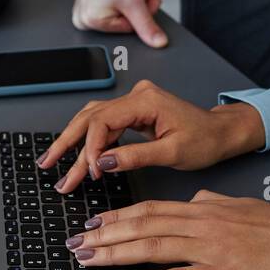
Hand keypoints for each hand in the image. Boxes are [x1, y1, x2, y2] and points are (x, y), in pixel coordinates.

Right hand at [38, 80, 263, 191]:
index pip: (103, 121)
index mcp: (145, 101)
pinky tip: (81, 159)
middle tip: (49, 164)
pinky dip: (91, 142)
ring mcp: (134, 103)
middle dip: (67, 142)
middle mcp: (136, 96)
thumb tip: (103, 163)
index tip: (90, 172)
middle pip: (90, 116)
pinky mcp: (134, 112)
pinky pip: (105, 125)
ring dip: (74, 142)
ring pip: (93, 119)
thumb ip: (135, 156)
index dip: (91, 148)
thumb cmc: (205, 140)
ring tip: (56, 164)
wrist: (221, 133)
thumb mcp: (173, 152)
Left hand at [64, 191, 269, 269]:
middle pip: (142, 226)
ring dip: (115, 253)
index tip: (94, 222)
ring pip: (151, 247)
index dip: (118, 215)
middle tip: (76, 243)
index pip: (150, 208)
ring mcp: (207, 248)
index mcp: (203, 207)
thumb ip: (212, 202)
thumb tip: (193, 200)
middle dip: (105, 234)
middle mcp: (199, 223)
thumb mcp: (240, 204)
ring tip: (88, 258)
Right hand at [72, 0, 167, 48]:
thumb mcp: (135, 3)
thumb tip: (158, 43)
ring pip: (122, 12)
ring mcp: (86, 9)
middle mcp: (83, 18)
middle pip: (124, 21)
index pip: (127, 29)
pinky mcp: (91, 1)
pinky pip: (116, 5)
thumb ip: (147, 26)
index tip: (153, 1)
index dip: (144, 14)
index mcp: (90, 21)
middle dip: (140, 5)